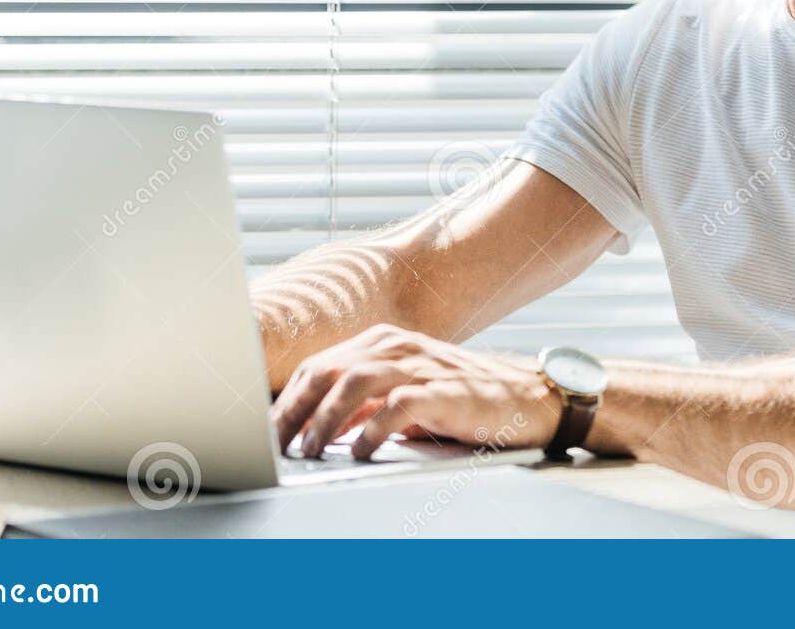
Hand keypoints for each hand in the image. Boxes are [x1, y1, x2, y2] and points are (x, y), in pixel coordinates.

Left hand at [270, 324, 561, 458]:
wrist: (527, 399)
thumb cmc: (463, 399)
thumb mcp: (405, 393)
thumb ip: (364, 403)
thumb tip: (315, 427)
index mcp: (383, 343)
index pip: (319, 366)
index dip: (287, 400)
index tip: (266, 432)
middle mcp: (398, 347)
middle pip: (327, 370)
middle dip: (294, 410)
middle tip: (275, 445)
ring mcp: (422, 365)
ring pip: (354, 383)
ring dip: (325, 420)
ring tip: (312, 450)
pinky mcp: (444, 391)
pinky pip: (396, 407)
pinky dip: (370, 430)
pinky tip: (358, 451)